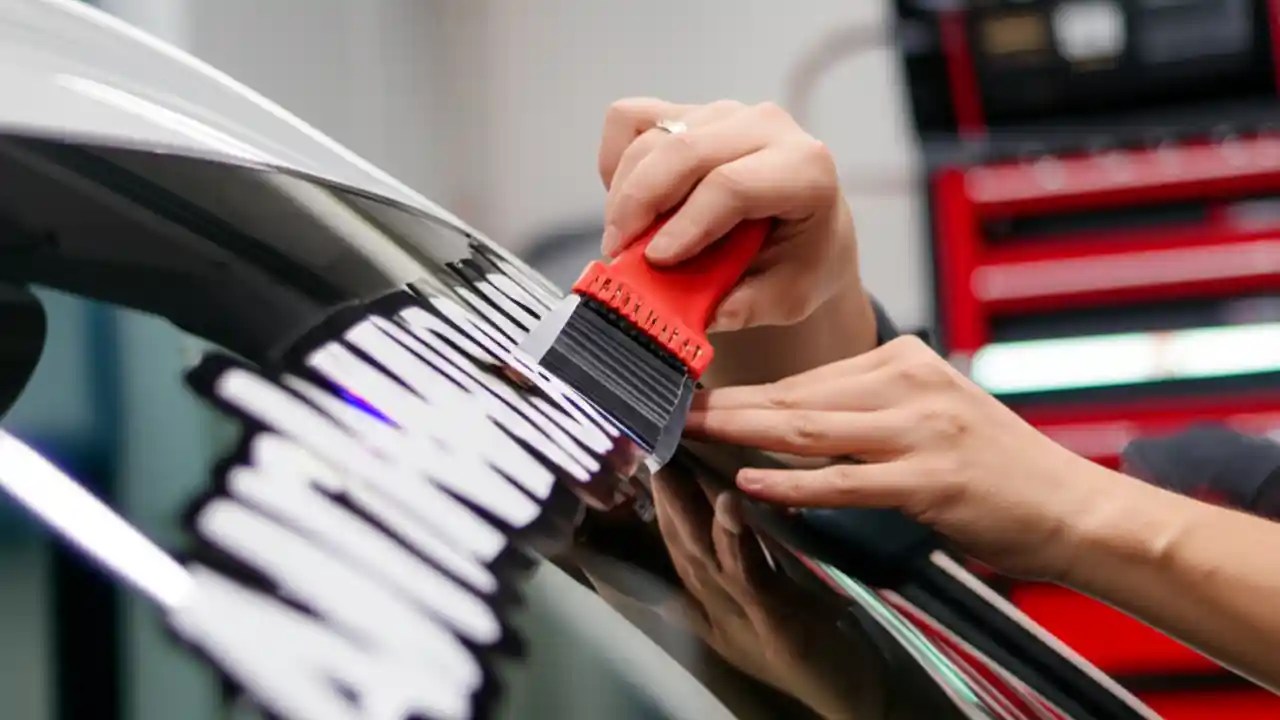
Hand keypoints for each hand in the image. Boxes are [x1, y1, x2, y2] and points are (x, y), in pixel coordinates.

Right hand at [597, 97, 859, 332]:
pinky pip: (631, 119)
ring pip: (653, 137)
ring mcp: (725, 112)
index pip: (733, 184)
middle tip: (619, 254)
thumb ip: (747, 307)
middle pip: (684, 150)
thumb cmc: (800, 260)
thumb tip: (701, 312)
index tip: (656, 260)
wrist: (805, 230)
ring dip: (624, 191)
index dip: (686, 222)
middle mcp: (768, 126)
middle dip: (639, 204)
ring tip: (621, 240)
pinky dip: (616, 158)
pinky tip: (625, 199)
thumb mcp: (788, 298)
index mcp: (805, 169)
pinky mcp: (689, 111)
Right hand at [649, 470, 881, 718]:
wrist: (854, 694)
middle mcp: (718, 610)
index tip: (649, 458)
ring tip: (671, 468)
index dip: (660, 506)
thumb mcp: (769, 605)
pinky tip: (731, 504)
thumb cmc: (815, 643)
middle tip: (649, 447)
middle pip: (682, 547)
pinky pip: (749, 575)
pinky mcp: (775, 624)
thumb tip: (715, 525)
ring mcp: (743, 618)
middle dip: (661, 499)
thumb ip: (742, 569)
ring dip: (685, 513)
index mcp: (716, 603)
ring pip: (703, 558)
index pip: (680, 547)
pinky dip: (735, 540)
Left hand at [684, 336, 1119, 580]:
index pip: (808, 379)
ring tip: (689, 434)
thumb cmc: (995, 466)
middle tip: (669, 410)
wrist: (1072, 505)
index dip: (746, 392)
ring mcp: (920, 430)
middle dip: (727, 406)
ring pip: (810, 429)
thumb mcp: (929, 414)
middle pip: (797, 396)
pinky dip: (792, 484)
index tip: (697, 397)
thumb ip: (864, 411)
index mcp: (905, 361)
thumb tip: (787, 419)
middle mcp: (909, 384)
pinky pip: (846, 481)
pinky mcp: (930, 478)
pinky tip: (749, 484)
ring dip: (741, 433)